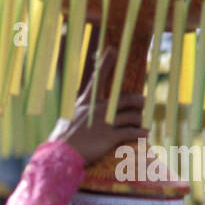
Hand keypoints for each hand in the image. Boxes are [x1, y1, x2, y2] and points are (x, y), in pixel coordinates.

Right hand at [49, 48, 147, 165]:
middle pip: (126, 99)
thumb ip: (79, 115)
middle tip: (142, 101)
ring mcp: (104, 122)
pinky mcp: (110, 136)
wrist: (60, 155)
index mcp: (85, 103)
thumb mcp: (66, 120)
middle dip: (138, 100)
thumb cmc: (61, 140)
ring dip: (139, 119)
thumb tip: (83, 114)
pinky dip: (139, 132)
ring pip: (132, 115)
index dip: (106, 63)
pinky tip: (144, 133)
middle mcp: (97, 109)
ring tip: (142, 123)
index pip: (97, 79)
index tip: (113, 49)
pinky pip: (131, 132)